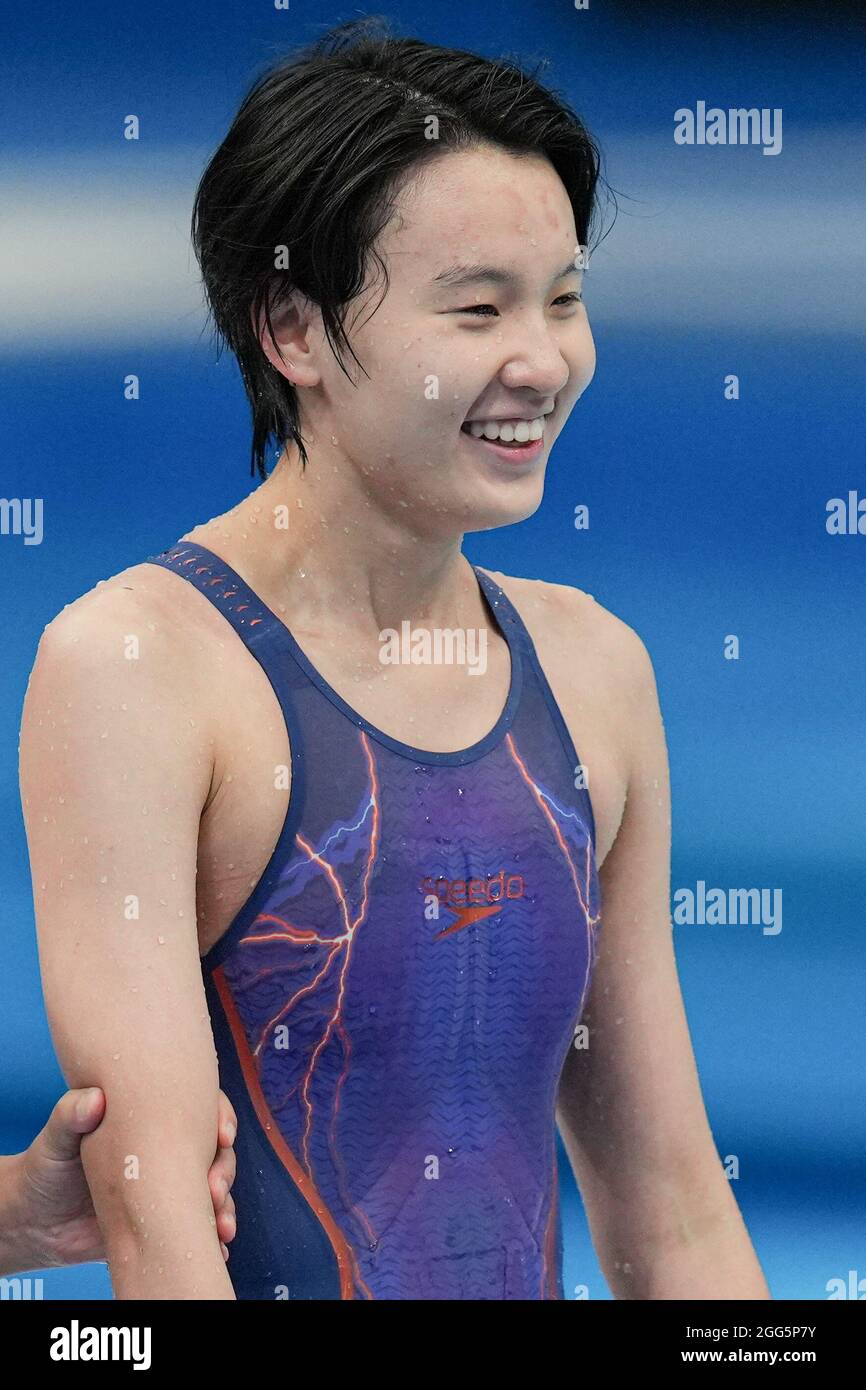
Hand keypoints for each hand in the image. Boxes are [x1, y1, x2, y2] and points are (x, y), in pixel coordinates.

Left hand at [12, 1086, 237, 1268]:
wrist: (35, 1223)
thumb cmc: (45, 1168)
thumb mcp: (57, 1138)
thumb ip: (71, 1115)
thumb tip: (95, 1099)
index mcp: (147, 1121)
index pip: (195, 1109)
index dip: (219, 1116)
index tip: (223, 1134)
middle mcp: (164, 1151)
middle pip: (212, 1150)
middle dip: (224, 1168)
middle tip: (215, 1190)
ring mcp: (166, 1187)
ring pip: (212, 1189)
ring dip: (225, 1206)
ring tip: (221, 1226)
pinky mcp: (161, 1220)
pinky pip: (196, 1224)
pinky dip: (212, 1235)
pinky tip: (218, 1246)